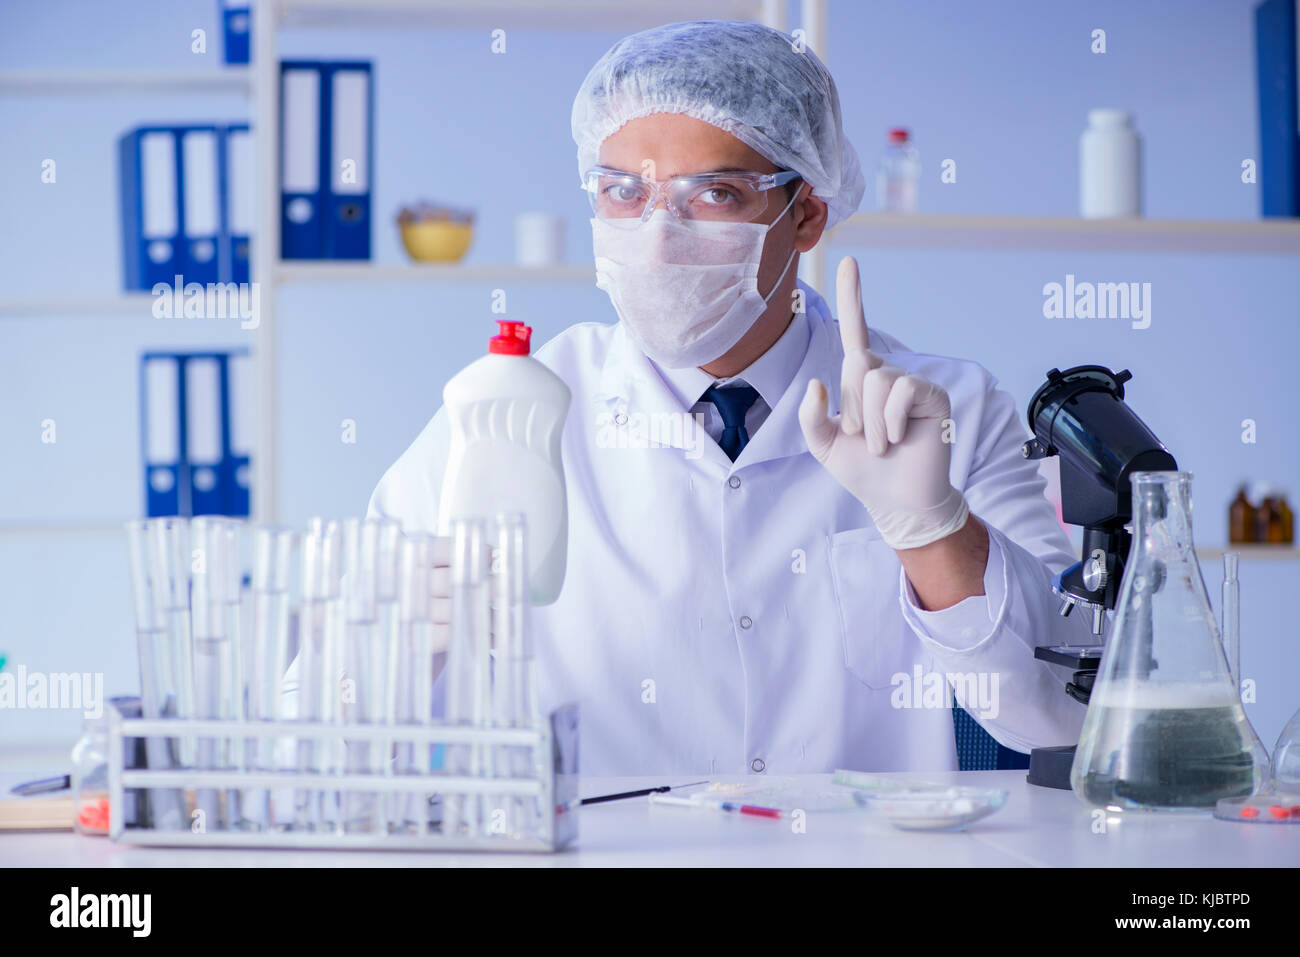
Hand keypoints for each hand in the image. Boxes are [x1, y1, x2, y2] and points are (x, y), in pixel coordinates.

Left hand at [798, 257, 969, 549]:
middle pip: (857, 366)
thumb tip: (817, 383)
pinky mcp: (932, 396)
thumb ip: (812, 417)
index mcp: (862, 381)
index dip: (852, 296)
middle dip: (854, 410)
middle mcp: (888, 374)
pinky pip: (900, 391)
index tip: (850, 262)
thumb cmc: (865, 472)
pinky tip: (901, 439)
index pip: (856, 332)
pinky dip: (892, 421)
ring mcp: (912, 383)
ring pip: (875, 381)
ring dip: (872, 423)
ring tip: (885, 444)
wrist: (898, 502)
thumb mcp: (825, 445)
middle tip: (869, 440)